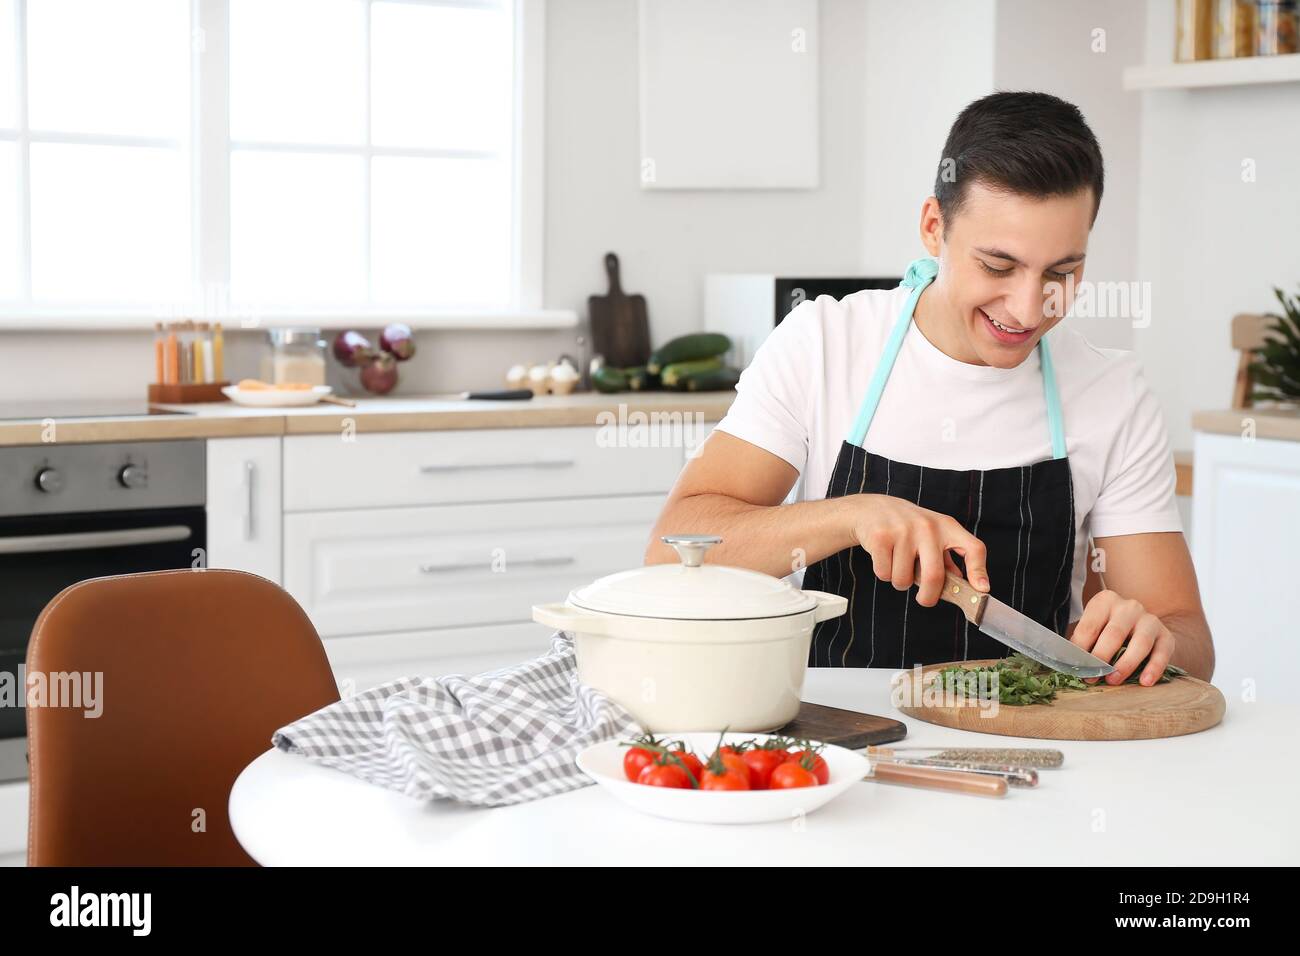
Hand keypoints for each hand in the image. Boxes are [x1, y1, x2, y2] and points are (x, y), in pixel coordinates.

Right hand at [849, 494, 988, 607]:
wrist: (870, 508)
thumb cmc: (906, 526)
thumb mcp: (932, 534)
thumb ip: (947, 557)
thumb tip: (964, 583)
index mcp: (946, 526)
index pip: (973, 548)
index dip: (979, 571)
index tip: (981, 590)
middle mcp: (928, 527)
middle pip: (935, 576)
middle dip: (929, 597)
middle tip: (925, 599)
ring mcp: (903, 531)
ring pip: (904, 580)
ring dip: (899, 582)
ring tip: (898, 565)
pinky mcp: (881, 537)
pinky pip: (885, 574)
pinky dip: (884, 574)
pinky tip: (884, 559)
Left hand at [1070, 589, 1173, 685]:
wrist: (1144, 628)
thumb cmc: (1109, 631)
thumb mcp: (1093, 630)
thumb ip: (1082, 643)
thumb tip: (1067, 663)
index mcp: (1105, 601)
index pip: (1090, 626)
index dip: (1081, 649)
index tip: (1076, 667)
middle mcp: (1129, 607)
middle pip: (1114, 633)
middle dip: (1101, 657)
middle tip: (1092, 677)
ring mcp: (1150, 620)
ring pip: (1140, 642)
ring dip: (1126, 664)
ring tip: (1113, 680)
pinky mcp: (1166, 636)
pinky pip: (1162, 653)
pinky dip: (1154, 668)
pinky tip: (1145, 682)